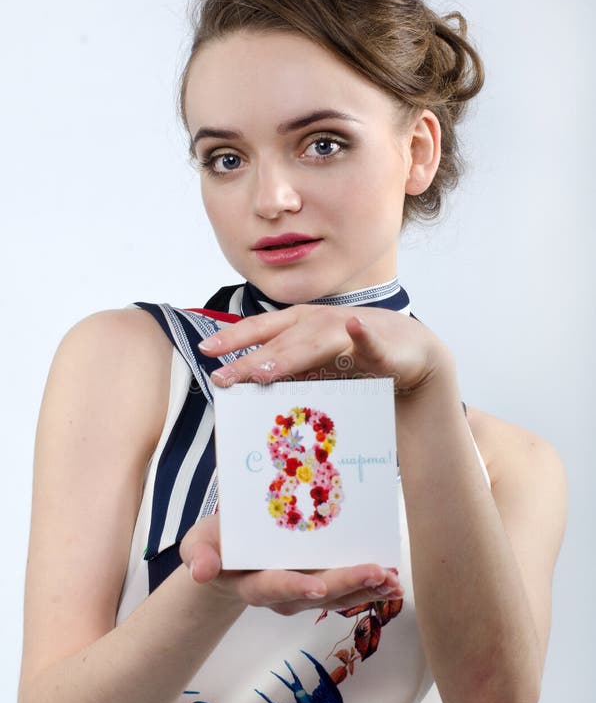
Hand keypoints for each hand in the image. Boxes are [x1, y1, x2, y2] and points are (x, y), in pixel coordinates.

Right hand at [179, 513, 402, 616]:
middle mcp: (283, 594)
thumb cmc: (216, 545)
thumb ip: (199, 554)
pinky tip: (393, 581)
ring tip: (393, 581)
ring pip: (338, 594)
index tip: (315, 588)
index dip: (293, 588)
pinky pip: (347, 588)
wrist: (228, 557)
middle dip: (347, 584)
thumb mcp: (199, 543)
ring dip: (367, 588)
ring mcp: (304, 590)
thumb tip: (200, 570)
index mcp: (253, 583)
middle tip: (377, 574)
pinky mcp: (321, 583)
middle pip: (317, 593)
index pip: (272, 587)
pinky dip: (370, 585)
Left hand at [197, 303, 451, 393]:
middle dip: (250, 358)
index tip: (204, 350)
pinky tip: (356, 329)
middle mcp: (320, 322)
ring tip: (263, 370)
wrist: (409, 352)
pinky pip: (370, 340)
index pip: (261, 329)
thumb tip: (241, 380)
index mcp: (300, 323)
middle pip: (280, 341)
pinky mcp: (380, 345)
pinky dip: (363, 334)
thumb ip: (283, 366)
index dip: (233, 338)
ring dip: (290, 354)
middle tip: (222, 376)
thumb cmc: (354, 354)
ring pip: (315, 343)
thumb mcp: (313, 359)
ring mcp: (350, 330)